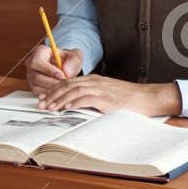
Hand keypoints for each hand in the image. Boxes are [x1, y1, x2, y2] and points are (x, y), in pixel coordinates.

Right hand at [26, 42, 83, 94]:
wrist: (67, 67)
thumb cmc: (69, 59)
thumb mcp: (75, 56)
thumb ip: (73, 61)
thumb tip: (66, 71)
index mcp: (39, 52)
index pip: (37, 62)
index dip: (49, 70)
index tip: (62, 76)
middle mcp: (31, 64)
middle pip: (35, 76)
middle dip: (51, 82)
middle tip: (64, 85)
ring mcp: (31, 76)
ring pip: (36, 87)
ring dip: (51, 90)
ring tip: (64, 89)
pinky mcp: (33, 86)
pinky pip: (38, 93)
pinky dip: (49, 95)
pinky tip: (60, 93)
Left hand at [37, 74, 180, 117]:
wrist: (147, 98)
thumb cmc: (130, 99)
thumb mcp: (108, 95)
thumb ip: (94, 97)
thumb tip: (78, 106)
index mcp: (94, 80)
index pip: (69, 82)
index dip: (54, 90)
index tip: (44, 98)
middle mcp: (95, 82)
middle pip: (67, 85)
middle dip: (51, 94)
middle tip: (40, 104)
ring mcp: (100, 89)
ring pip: (73, 91)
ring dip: (59, 99)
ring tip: (49, 107)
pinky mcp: (106, 98)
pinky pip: (86, 98)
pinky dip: (74, 102)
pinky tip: (66, 107)